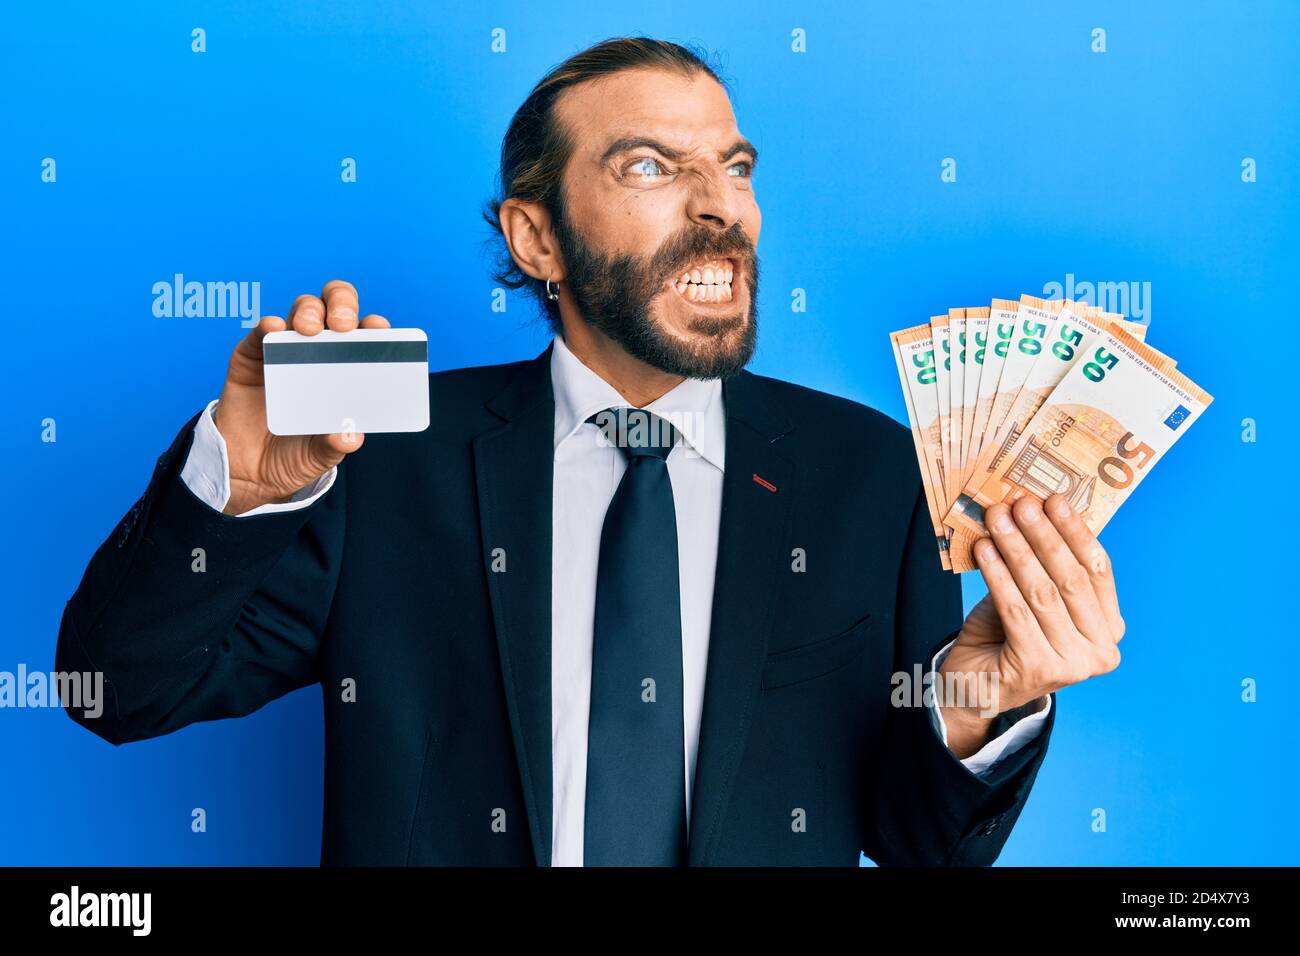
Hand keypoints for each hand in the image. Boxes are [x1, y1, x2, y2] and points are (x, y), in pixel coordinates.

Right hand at [213, 280, 390, 514]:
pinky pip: (260, 332)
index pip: (366, 336)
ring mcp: (286, 350)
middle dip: (342, 304)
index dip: (374, 327)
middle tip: (343, 324)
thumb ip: (334, 445)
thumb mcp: (320, 455)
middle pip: (335, 308)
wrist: (250, 472)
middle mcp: (320, 351)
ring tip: (309, 329)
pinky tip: (274, 328)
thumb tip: (351, 436)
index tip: (379, 329)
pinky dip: (268, 325)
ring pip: (302, 311)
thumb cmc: (295, 455)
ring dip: (309, 311)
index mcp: (347, 369)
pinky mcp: (252, 355)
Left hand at [938, 494, 1124, 757]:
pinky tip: (985, 550)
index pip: (1096, 570)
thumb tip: (1036, 509)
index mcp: (1109, 629)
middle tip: (1021, 503)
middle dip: (1043, 535)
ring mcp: (1072, 664)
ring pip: (1041, 591)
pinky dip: (998, 574)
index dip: (1075, 532)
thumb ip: (1044, 565)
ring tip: (997, 519)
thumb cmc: (1005, 636)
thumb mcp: (1032, 596)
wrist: (973, 687)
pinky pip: (1015, 609)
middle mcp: (1100, 650)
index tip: (1054, 499)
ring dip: (1017, 549)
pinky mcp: (1039, 669)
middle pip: (1070, 578)